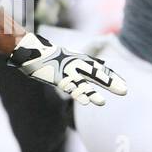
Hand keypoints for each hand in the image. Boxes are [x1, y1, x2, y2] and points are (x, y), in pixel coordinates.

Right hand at [7, 31, 126, 105]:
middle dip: (109, 82)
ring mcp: (64, 70)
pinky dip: (76, 93)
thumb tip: (93, 67)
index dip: (111, 75)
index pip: (98, 67)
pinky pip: (67, 86)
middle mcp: (73, 63)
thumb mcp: (65, 57)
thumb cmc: (46, 55)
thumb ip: (79, 63)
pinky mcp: (54, 76)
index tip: (124, 83)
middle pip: (95, 74)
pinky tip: (85, 101)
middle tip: (124, 91)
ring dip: (92, 93)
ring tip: (102, 104)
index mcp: (77, 59)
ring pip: (81, 83)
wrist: (27, 48)